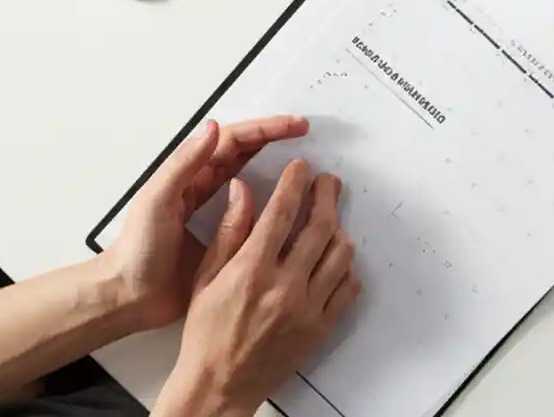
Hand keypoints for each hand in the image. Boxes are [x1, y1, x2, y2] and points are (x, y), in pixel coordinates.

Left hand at [100, 116, 309, 331]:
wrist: (128, 297)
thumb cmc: (139, 248)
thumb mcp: (157, 201)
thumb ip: (182, 165)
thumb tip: (214, 127)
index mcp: (189, 175)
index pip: (233, 141)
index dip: (265, 130)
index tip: (296, 127)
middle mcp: (203, 188)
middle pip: (246, 154)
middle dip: (276, 140)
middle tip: (308, 134)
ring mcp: (215, 214)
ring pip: (253, 181)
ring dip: (277, 168)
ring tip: (306, 165)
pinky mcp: (223, 241)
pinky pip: (254, 217)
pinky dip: (274, 207)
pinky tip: (294, 210)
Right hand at [154, 160, 360, 416]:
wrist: (219, 385)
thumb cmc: (206, 333)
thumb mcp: (206, 278)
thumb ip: (229, 232)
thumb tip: (242, 192)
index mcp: (251, 270)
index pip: (282, 212)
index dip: (295, 183)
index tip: (301, 168)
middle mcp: (283, 287)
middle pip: (319, 227)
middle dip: (326, 196)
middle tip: (328, 182)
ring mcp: (306, 309)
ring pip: (340, 255)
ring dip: (339, 229)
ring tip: (333, 219)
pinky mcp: (320, 328)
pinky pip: (347, 289)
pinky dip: (347, 269)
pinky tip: (337, 259)